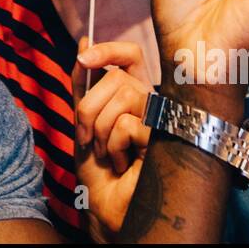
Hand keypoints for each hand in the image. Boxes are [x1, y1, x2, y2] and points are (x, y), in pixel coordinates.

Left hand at [73, 39, 151, 242]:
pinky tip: (122, 164)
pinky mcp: (166, 138)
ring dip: (100, 130)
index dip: (109, 49)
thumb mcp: (82, 120)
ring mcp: (161, 120)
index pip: (131, 56)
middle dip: (88, 108)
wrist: (103, 207)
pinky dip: (114, 146)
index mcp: (135, 94)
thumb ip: (83, 83)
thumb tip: (84, 41)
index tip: (84, 56)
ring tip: (107, 154)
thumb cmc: (97, 169)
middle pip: (116, 77)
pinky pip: (128, 123)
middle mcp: (152, 102)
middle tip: (88, 139)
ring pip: (123, 95)